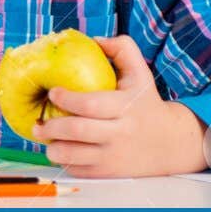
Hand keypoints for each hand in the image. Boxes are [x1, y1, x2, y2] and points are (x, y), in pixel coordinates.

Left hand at [34, 34, 208, 176]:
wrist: (172, 142)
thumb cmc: (146, 103)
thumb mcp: (141, 73)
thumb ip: (122, 49)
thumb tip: (94, 39)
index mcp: (126, 107)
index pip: (91, 105)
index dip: (67, 98)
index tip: (52, 92)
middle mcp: (120, 134)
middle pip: (79, 132)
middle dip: (52, 127)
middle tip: (38, 122)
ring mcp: (115, 156)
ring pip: (75, 156)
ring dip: (53, 148)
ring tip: (44, 138)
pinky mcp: (111, 172)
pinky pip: (80, 170)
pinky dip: (64, 162)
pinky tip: (59, 150)